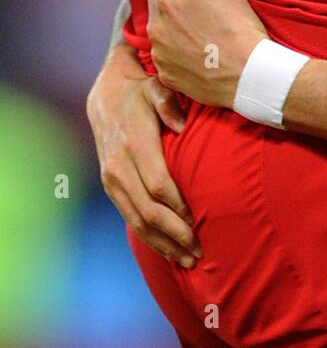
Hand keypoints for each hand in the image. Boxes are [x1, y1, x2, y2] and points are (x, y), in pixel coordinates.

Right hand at [86, 44, 199, 266]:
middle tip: (199, 252)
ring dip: (163, 243)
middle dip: (174, 235)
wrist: (106, 96)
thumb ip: (169, 103)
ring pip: (137, 221)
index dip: (178, 208)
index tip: (199, 223)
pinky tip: (169, 249)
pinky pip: (130, 218)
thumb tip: (182, 127)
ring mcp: (112, 180)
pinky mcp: (111, 187)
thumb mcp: (156, 87)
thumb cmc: (141, 91)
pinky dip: (150, 237)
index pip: (158, 186)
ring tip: (188, 260)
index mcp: (134, 145)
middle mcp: (119, 167)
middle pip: (148, 211)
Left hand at [147, 0, 266, 106]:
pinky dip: (164, 36)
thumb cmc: (240, 30)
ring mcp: (160, 51)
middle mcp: (157, 26)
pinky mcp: (166, 72)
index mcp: (171, 1)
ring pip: (153, 22)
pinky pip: (161, 48)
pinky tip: (173, 34)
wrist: (248, 77)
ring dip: (157, 5)